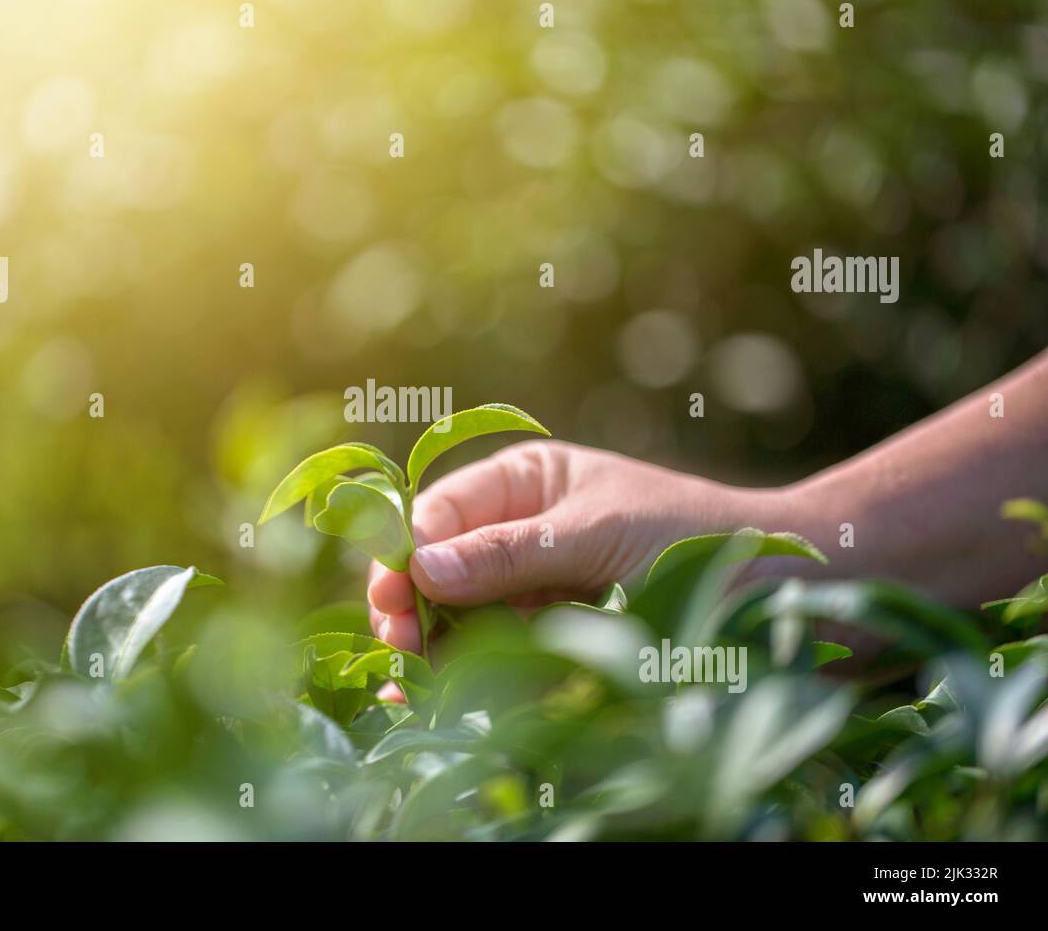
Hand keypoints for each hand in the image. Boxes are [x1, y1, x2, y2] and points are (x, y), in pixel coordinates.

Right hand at [367, 440, 770, 652]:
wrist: (783, 589)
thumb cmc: (693, 534)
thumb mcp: (595, 533)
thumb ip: (511, 553)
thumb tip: (420, 568)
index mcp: (527, 481)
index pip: (444, 510)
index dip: (407, 547)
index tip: (392, 592)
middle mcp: (521, 531)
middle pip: (440, 567)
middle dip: (413, 602)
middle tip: (398, 642)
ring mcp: (534, 588)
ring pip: (459, 616)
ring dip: (430, 645)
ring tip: (406, 680)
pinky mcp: (553, 639)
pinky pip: (495, 653)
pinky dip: (464, 673)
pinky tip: (431, 694)